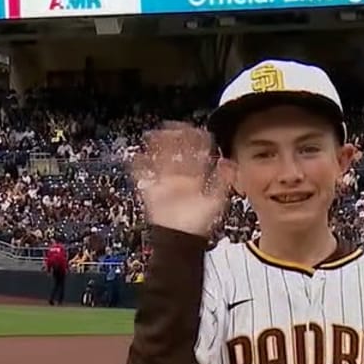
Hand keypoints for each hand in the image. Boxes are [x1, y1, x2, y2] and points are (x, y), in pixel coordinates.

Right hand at [127, 122, 232, 237]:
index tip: (197, 130)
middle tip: (172, 125)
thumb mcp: (216, 201)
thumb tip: (227, 163)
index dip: (197, 142)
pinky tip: (136, 155)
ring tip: (153, 134)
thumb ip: (222, 182)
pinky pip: (142, 175)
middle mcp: (180, 178)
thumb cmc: (199, 223)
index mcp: (196, 179)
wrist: (180, 238)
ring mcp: (165, 183)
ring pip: (160, 159)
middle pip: (177, 153)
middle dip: (175, 138)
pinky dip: (138, 166)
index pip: (197, 155)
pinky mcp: (152, 190)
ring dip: (156, 146)